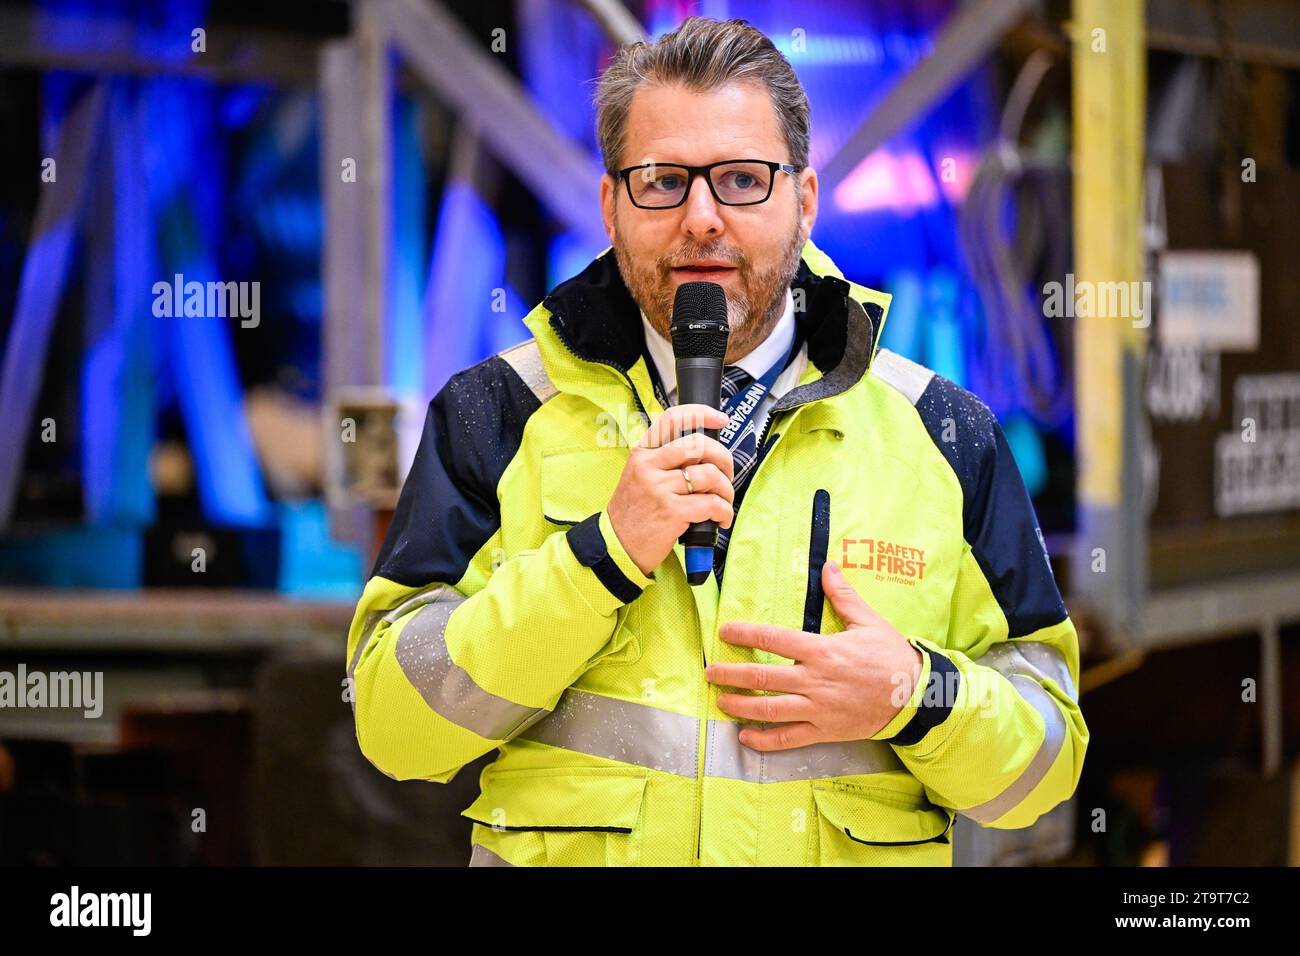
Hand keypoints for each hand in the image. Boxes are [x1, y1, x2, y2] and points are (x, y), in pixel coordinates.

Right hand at [606, 404, 734, 576]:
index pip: (672, 418)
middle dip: (724, 459)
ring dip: (726, 490)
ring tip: (723, 502)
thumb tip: (705, 453)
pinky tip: (720, 519)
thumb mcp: (640, 475)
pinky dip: (724, 512)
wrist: (616, 545)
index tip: (720, 420)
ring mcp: (659, 488)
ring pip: (710, 475)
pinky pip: (712, 504)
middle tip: (726, 474)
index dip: (702, 413)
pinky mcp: (671, 512)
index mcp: (642, 453)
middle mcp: (649, 466)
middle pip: (700, 445)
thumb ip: (666, 460)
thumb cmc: (634, 512)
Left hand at [704, 560, 923, 749]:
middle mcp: (814, 680)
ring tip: (721, 701)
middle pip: (763, 677)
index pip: (773, 638)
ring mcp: (818, 708)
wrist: (915, 695)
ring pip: (769, 709)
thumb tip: (829, 566)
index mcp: (822, 650)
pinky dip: (764, 739)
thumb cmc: (892, 656)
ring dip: (741, 706)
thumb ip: (843, 596)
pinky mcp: (825, 730)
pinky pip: (788, 738)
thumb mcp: (869, 621)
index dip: (745, 633)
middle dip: (732, 674)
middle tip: (711, 673)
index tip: (725, 632)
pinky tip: (745, 737)